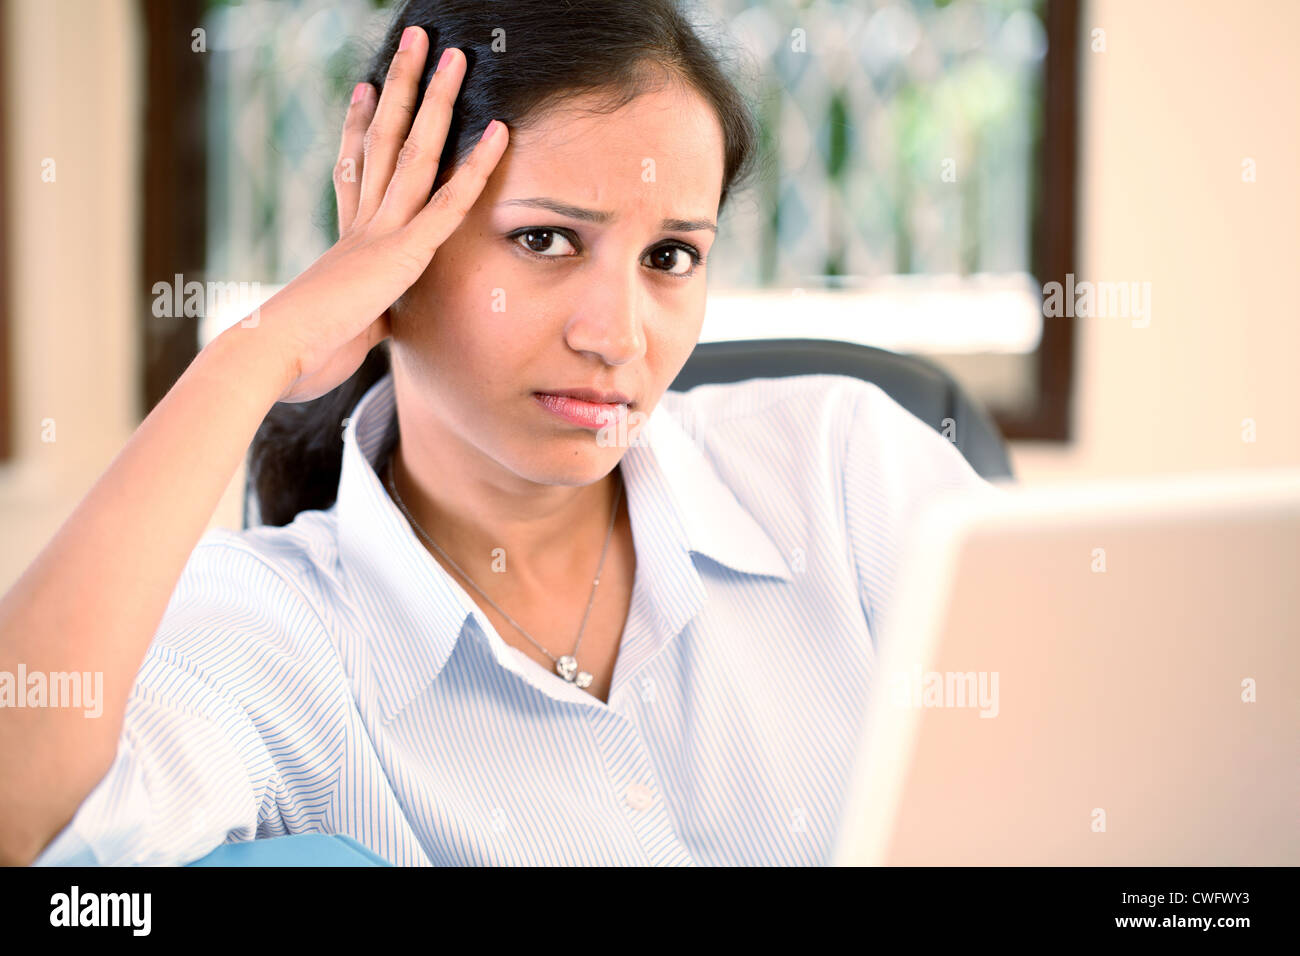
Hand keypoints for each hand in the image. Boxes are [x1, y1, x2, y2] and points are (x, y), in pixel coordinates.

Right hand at [239, 27, 506, 403]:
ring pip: (417, 151)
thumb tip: (368, 329)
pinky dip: (476, 169)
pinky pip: (449, 203)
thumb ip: (362, 318)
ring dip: (437, 101)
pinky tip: (499, 134)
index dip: (360, 128)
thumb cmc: (301, 354)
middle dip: (402, 89)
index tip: (365, 89)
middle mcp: (362, 223)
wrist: (274, 351)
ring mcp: (382, 230)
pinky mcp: (402, 251)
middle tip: (414, 43)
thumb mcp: (342, 333)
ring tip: (454, 55)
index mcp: (346, 241)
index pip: (356, 171)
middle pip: (386, 140)